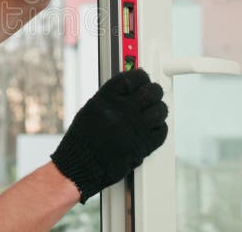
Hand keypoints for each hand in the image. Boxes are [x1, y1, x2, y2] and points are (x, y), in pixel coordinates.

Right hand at [50, 69, 167, 202]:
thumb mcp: (92, 109)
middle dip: (155, 91)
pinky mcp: (142, 145)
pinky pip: (161, 131)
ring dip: (159, 110)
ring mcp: (134, 128)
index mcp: (107, 99)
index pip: (132, 77)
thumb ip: (111, 98)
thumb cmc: (82, 139)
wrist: (80, 165)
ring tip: (155, 111)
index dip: (141, 76)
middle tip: (154, 93)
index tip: (143, 79)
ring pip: (160, 110)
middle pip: (151, 92)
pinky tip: (153, 128)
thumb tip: (130, 90)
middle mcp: (122, 111)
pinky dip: (160, 128)